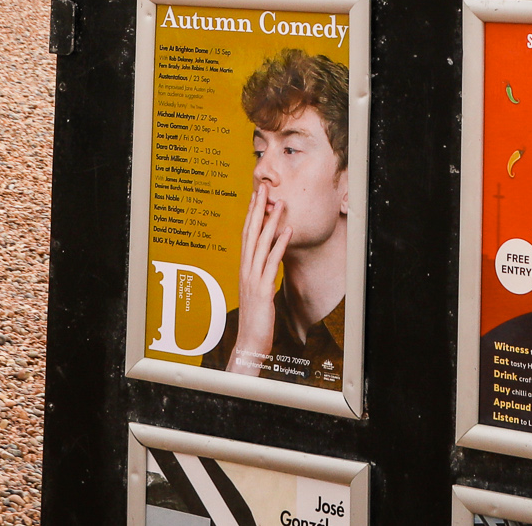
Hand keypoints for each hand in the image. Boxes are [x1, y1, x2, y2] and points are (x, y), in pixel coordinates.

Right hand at [227, 180, 289, 375]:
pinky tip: (288, 231)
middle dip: (257, 209)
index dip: (251, 214)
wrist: (249, 343)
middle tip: (263, 188)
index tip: (256, 195)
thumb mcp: (257, 292)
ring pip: (261, 244)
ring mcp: (252, 279)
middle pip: (250, 233)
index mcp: (244, 268)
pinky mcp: (262, 290)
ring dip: (271, 221)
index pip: (246, 235)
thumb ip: (261, 275)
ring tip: (279, 202)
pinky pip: (272, 263)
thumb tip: (270, 262)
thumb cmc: (256, 318)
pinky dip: (280, 245)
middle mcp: (245, 269)